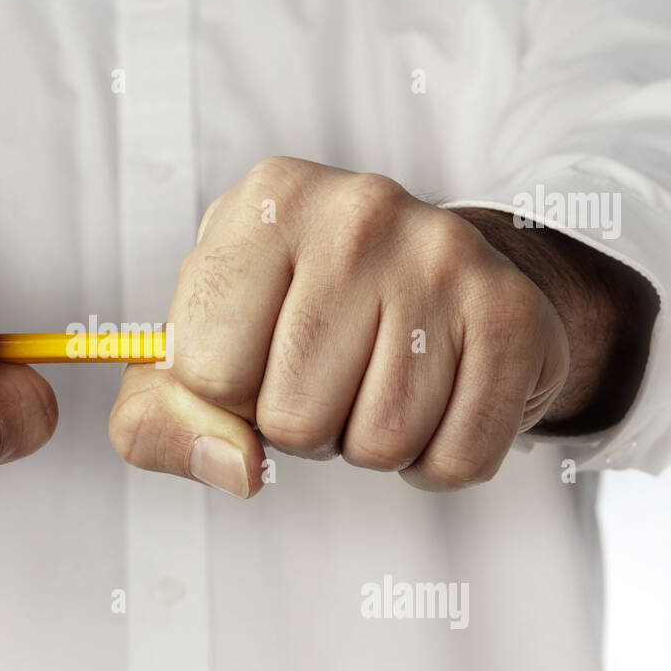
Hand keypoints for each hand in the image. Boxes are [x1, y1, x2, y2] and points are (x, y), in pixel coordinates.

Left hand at [108, 157, 572, 495]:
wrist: (428, 271)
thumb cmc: (292, 310)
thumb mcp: (200, 342)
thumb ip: (159, 418)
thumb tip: (235, 468)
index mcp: (264, 202)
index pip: (207, 372)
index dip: (226, 399)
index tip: (254, 359)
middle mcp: (357, 212)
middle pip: (294, 418)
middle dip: (301, 428)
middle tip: (327, 375)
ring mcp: (442, 257)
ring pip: (380, 444)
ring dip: (369, 444)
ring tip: (377, 379)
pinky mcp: (510, 313)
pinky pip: (457, 459)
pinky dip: (436, 460)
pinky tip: (433, 400)